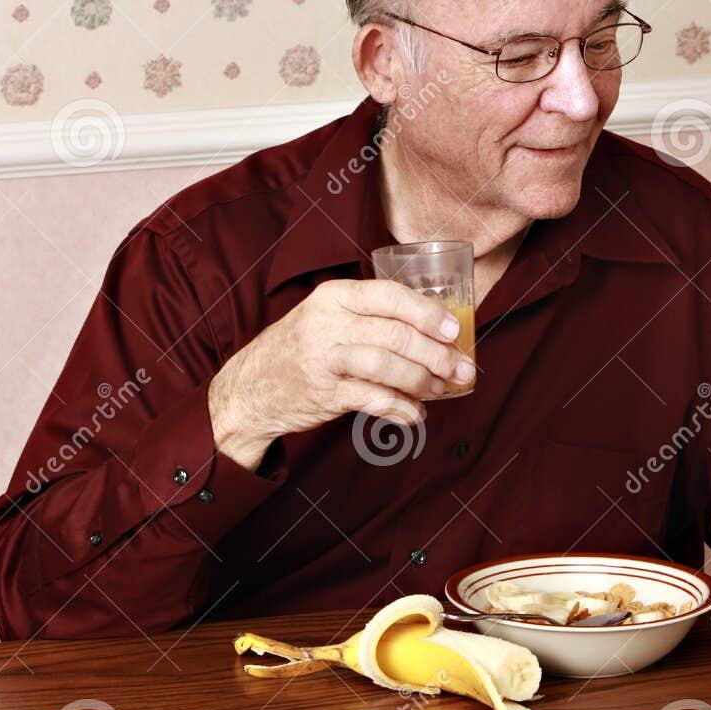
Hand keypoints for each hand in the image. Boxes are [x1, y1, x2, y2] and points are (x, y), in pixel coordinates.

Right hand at [207, 279, 475, 468]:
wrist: (249, 388)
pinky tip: (415, 413)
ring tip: (440, 390)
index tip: (454, 331)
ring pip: (387, 367)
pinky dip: (401, 409)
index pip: (390, 296)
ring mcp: (324, 359)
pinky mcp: (324, 393)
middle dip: (436, 354)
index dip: (427, 313)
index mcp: (334, 296)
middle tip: (461, 369)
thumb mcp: (327, 316)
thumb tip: (435, 331)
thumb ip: (370, 316)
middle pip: (395, 335)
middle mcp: (327, 323)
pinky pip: (373, 400)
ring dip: (422, 381)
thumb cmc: (301, 348)